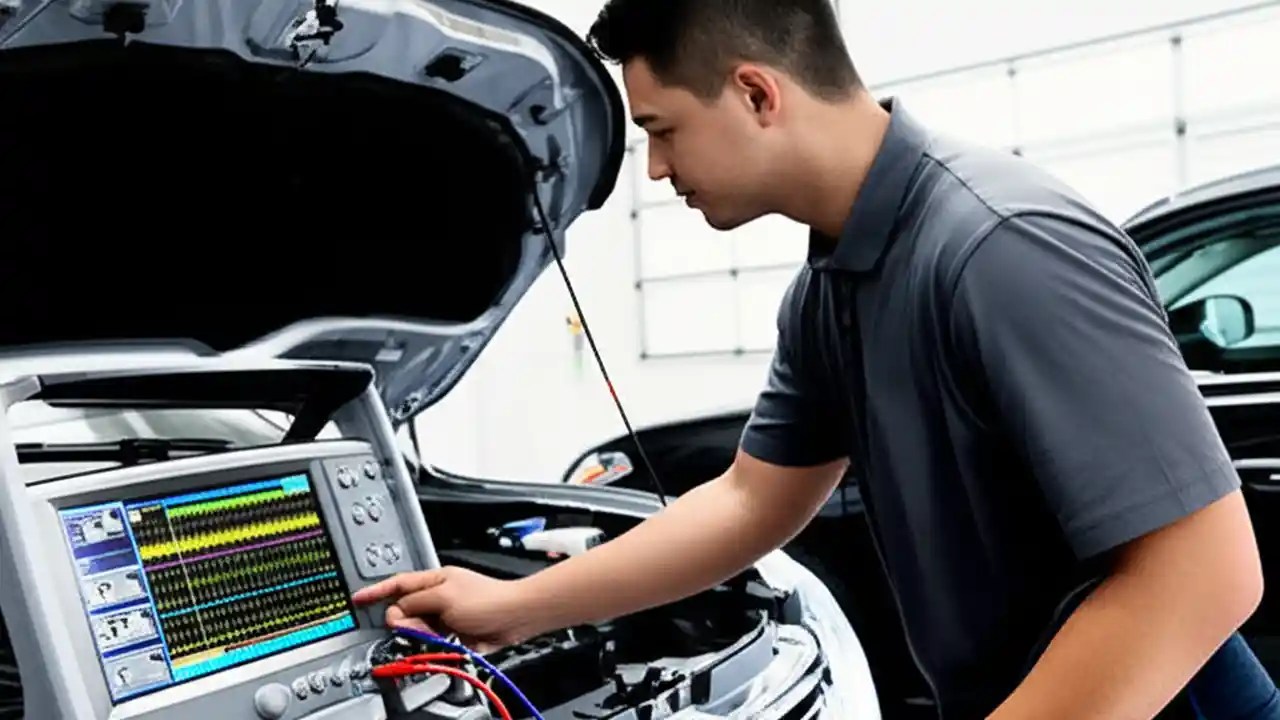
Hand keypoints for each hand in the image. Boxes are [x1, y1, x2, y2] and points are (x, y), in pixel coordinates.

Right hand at [352, 567, 533, 652]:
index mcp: (434, 579)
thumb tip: (395, 611)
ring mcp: (445, 614)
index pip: (398, 583)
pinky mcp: (453, 632)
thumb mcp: (444, 598)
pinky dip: (431, 643)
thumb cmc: (488, 599)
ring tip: (436, 634)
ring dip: (420, 633)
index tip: (358, 598)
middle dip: (404, 619)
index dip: (376, 590)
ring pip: (417, 626)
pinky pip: (431, 639)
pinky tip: (440, 642)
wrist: (515, 617)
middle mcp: (438, 595)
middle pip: (405, 609)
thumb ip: (416, 603)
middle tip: (413, 626)